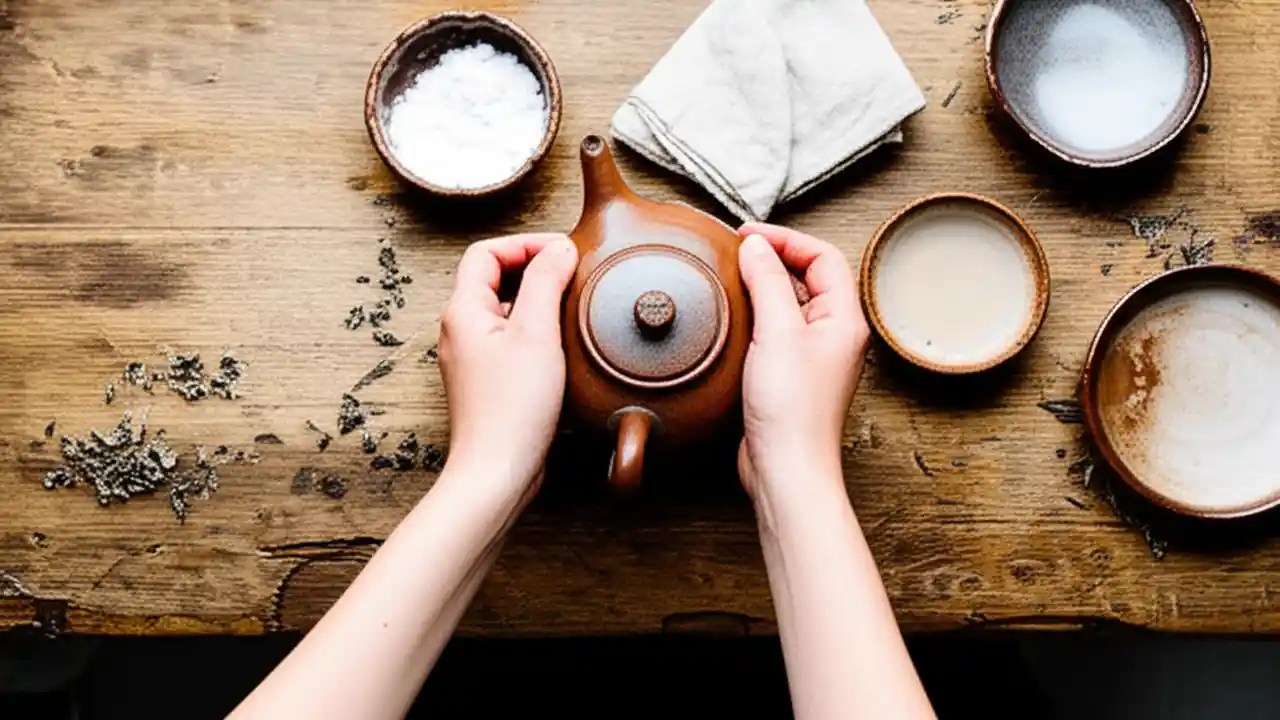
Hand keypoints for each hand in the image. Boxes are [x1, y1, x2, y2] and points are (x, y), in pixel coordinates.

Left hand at [438, 233, 577, 496]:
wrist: (497, 473)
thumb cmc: (512, 410)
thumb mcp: (536, 333)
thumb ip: (546, 282)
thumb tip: (560, 249)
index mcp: (463, 311)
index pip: (487, 252)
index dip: (525, 243)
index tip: (563, 252)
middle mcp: (461, 332)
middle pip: (494, 278)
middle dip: (534, 267)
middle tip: (572, 272)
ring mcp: (474, 358)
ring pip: (505, 310)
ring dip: (537, 299)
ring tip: (571, 304)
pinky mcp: (489, 382)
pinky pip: (511, 339)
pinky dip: (537, 329)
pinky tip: (562, 344)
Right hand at [736, 223, 869, 505]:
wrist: (785, 469)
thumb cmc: (792, 411)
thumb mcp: (777, 333)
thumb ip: (768, 282)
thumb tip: (756, 246)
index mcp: (844, 319)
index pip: (822, 256)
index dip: (786, 239)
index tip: (748, 236)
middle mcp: (833, 335)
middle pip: (808, 276)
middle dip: (774, 258)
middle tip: (738, 252)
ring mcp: (811, 356)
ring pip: (790, 304)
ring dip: (763, 286)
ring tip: (732, 279)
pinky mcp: (789, 375)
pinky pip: (775, 330)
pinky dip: (754, 316)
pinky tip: (731, 320)